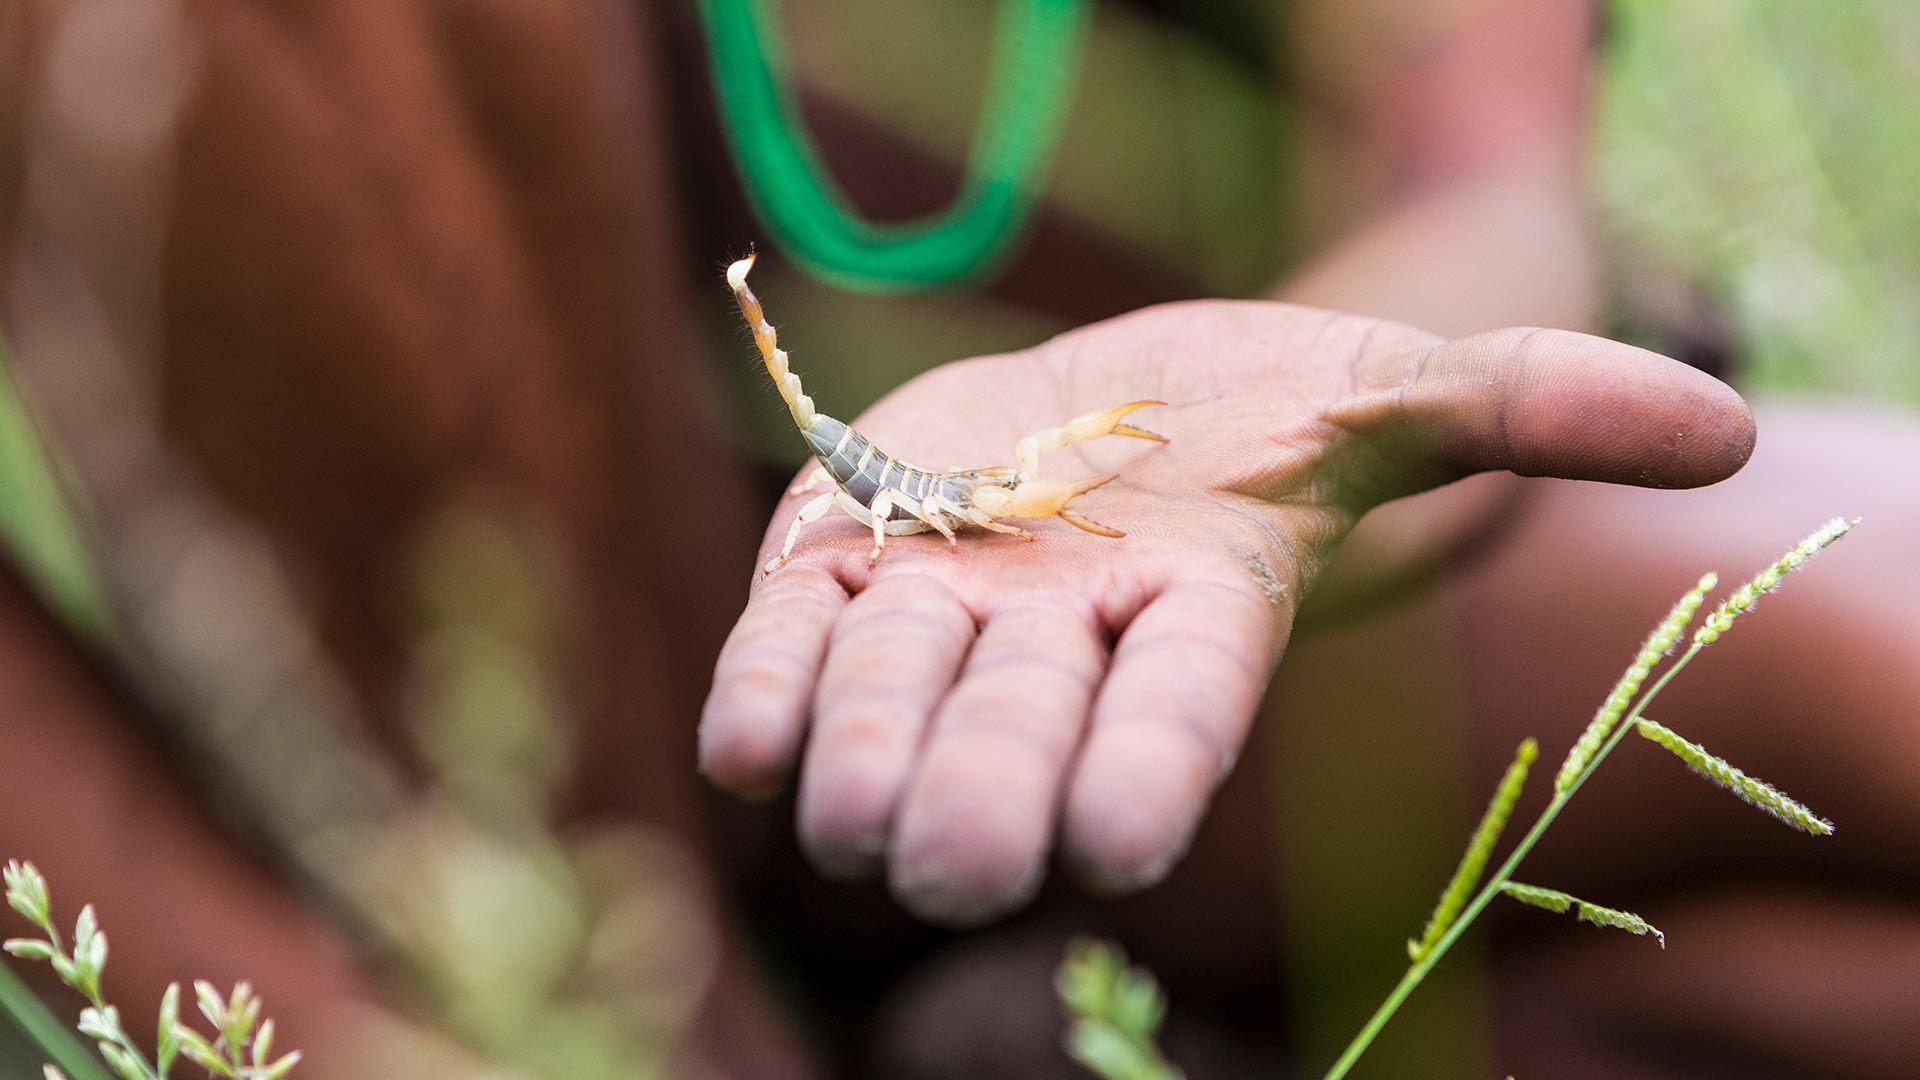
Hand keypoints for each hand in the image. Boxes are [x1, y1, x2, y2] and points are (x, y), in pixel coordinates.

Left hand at [698, 299, 1753, 924]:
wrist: (1085, 395)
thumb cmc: (1249, 411)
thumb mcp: (1381, 387)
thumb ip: (1523, 400)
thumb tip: (1713, 427)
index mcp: (1196, 615)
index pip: (1185, 709)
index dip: (1155, 770)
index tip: (1116, 847)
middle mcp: (1057, 645)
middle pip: (1022, 737)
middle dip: (990, 799)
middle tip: (960, 865)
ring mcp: (932, 619)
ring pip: (888, 711)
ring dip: (862, 761)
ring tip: (848, 814)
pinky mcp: (823, 575)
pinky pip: (781, 657)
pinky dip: (762, 699)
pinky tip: (747, 745)